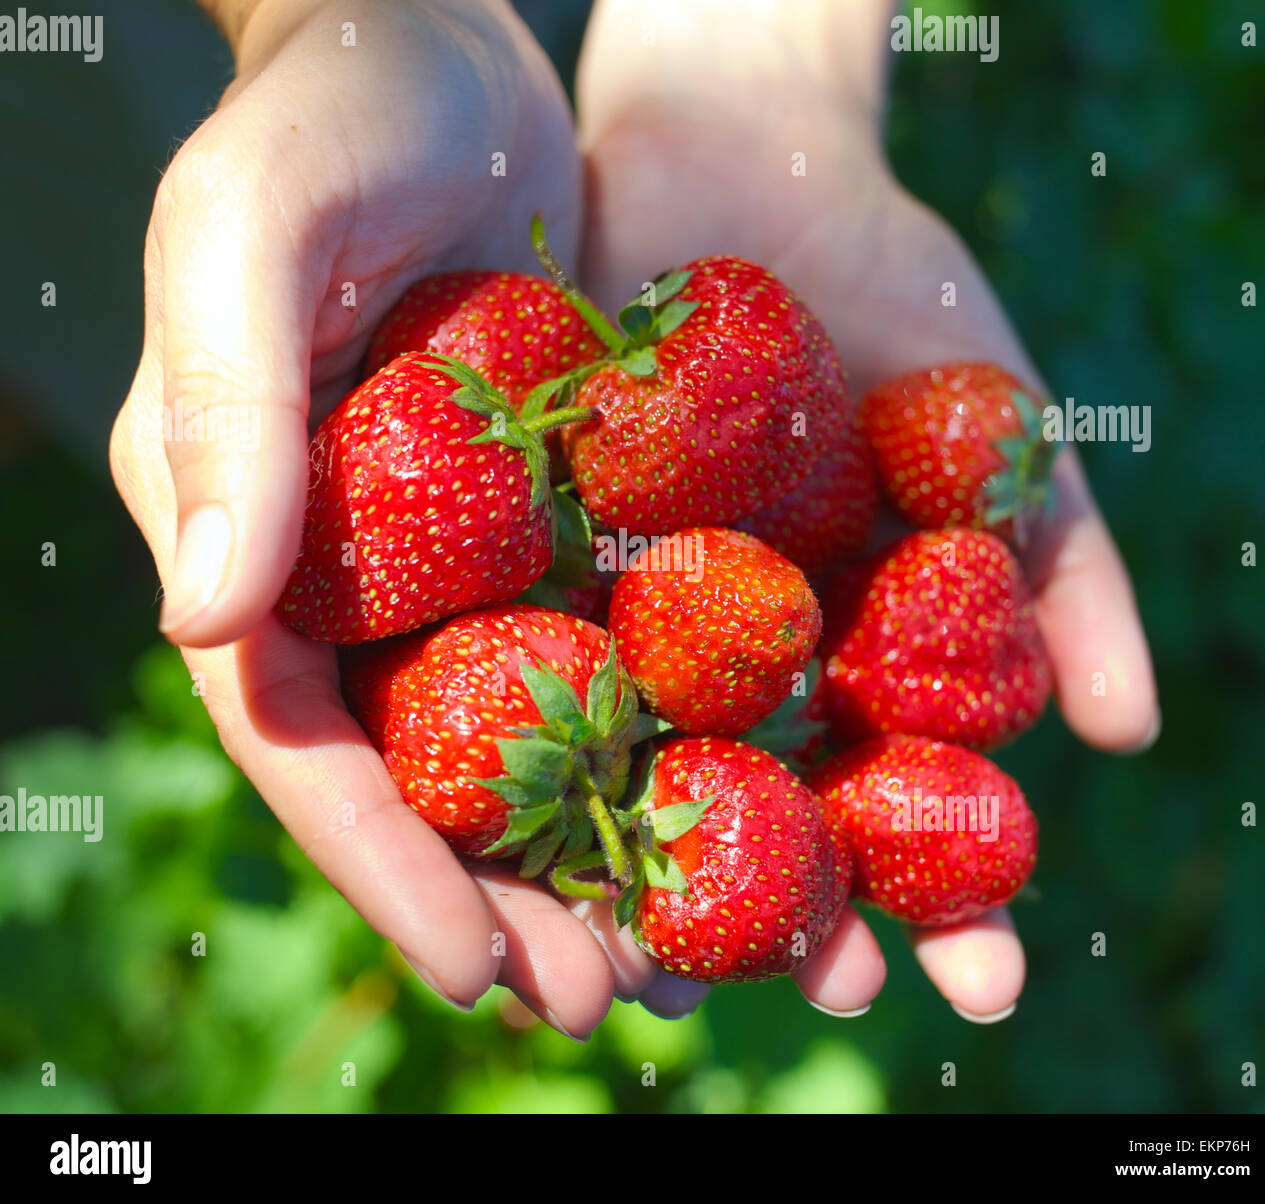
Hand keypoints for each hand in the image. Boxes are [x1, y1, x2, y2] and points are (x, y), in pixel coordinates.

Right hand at [109, 0, 653, 1039]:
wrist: (439, 46)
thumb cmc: (327, 115)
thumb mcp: (250, 233)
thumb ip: (223, 412)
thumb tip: (198, 616)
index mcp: (248, 533)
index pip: (302, 738)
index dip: (380, 863)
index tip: (472, 969)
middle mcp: (347, 567)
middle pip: (424, 770)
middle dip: (504, 895)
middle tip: (604, 1006)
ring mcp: (455, 550)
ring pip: (523, 735)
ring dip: (592, 852)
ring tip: (681, 962)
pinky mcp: (552, 512)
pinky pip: (608, 641)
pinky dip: (659, 732)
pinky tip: (730, 804)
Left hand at [575, 0, 1158, 1020]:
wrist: (739, 150)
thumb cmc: (891, 280)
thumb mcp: (1003, 421)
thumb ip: (1067, 568)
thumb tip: (1128, 740)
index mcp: (851, 642)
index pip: (906, 798)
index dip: (948, 896)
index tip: (981, 985)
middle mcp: (735, 652)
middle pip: (771, 811)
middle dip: (798, 912)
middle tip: (823, 999)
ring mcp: (627, 612)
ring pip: (637, 773)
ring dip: (651, 879)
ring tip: (661, 979)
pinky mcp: (526, 555)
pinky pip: (517, 665)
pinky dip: (525, 750)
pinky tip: (531, 838)